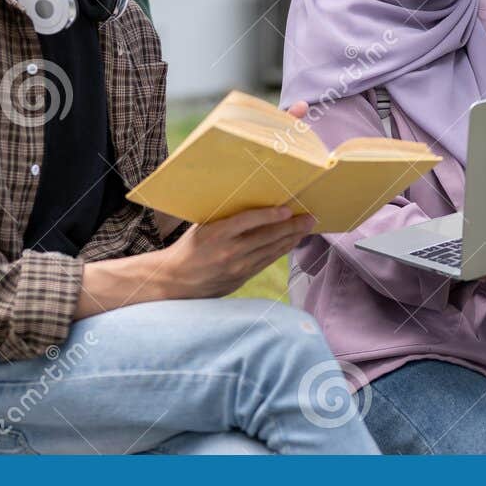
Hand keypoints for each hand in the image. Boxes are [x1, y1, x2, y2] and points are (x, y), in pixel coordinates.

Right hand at [158, 206, 315, 297]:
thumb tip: (251, 205)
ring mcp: (237, 268)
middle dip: (292, 226)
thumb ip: (225, 218)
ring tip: (306, 228)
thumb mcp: (201, 227)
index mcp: (217, 234)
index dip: (271, 215)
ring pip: (271, 251)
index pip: (249, 221)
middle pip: (268, 237)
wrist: (175, 281)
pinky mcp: (241, 279)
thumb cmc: (188, 248)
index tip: (288, 209)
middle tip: (310, 217)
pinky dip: (280, 251)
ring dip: (292, 239)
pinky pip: (266, 262)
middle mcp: (230, 252)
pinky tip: (290, 243)